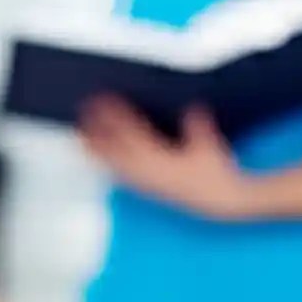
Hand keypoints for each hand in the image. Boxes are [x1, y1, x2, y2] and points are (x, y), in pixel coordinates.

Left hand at [78, 96, 257, 220]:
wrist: (219, 202)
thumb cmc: (214, 176)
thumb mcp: (210, 145)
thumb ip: (197, 125)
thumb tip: (192, 107)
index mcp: (158, 157)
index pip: (129, 131)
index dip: (114, 113)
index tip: (103, 98)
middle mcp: (146, 171)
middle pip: (113, 147)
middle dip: (96, 129)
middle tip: (82, 112)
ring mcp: (144, 181)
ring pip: (112, 163)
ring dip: (96, 148)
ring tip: (82, 136)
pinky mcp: (147, 189)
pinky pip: (120, 175)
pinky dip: (108, 165)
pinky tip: (104, 161)